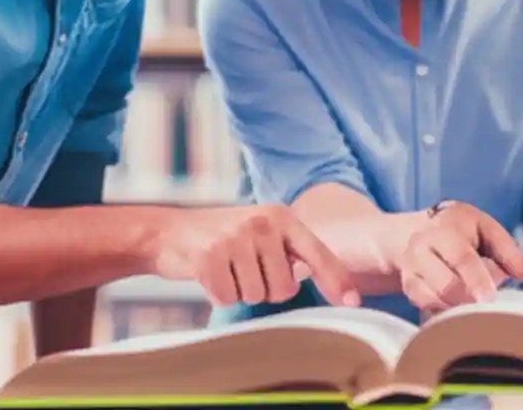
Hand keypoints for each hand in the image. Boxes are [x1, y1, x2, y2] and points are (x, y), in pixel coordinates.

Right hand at [147, 205, 359, 307]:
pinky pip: (228, 298)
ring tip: (227, 268)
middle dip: (266, 289)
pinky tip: (209, 274)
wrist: (168, 232)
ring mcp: (236, 238)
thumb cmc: (223, 238)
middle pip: (285, 287)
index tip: (354, 303)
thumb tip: (326, 282)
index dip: (336, 280)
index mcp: (282, 217)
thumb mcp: (262, 233)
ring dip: (241, 291)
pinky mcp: (210, 255)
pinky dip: (218, 294)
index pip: (318, 253)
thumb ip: (291, 252)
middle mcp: (263, 224)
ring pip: (257, 295)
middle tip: (245, 270)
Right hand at [396, 201, 522, 313]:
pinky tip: (458, 311)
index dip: (477, 279)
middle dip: (470, 298)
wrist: (409, 234)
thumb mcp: (484, 228)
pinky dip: (444, 312)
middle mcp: (421, 249)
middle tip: (488, 303)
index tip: (490, 298)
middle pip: (446, 284)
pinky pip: (426, 308)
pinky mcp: (407, 289)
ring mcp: (411, 270)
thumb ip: (509, 250)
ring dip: (458, 307)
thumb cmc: (457, 230)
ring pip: (434, 299)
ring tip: (475, 304)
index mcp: (444, 229)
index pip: (461, 257)